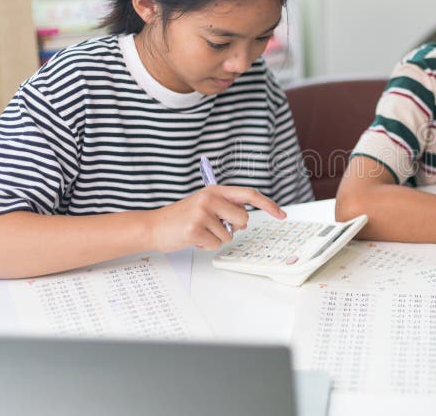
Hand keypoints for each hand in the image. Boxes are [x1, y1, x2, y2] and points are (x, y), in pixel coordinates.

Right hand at [144, 186, 285, 251]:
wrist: (154, 226)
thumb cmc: (182, 217)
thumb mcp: (205, 204)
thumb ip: (226, 207)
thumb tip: (246, 218)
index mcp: (215, 190)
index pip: (249, 194)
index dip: (268, 204)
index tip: (281, 214)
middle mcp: (210, 198)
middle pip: (243, 219)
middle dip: (233, 227)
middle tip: (214, 226)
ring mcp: (202, 213)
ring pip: (229, 235)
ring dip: (216, 238)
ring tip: (199, 231)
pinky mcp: (195, 229)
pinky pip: (216, 244)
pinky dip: (207, 245)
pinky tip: (193, 238)